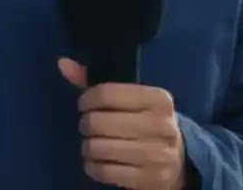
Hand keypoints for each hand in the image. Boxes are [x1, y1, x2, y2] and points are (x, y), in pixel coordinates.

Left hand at [58, 57, 189, 189]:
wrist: (180, 161)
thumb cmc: (147, 122)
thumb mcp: (132, 100)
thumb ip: (97, 83)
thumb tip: (62, 63)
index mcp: (158, 99)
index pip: (106, 93)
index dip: (86, 99)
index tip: (84, 105)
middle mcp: (161, 125)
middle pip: (98, 122)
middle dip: (85, 124)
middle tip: (88, 126)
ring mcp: (157, 155)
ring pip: (98, 148)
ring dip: (87, 147)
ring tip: (92, 145)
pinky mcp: (150, 179)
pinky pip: (104, 171)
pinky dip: (93, 166)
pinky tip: (96, 162)